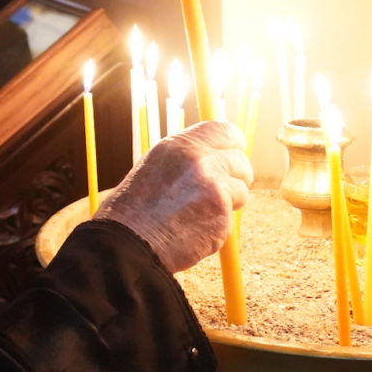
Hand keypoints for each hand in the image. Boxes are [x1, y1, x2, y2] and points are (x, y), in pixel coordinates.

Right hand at [95, 120, 252, 272]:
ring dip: (229, 203)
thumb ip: (187, 158)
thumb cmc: (134, 209)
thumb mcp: (157, 166)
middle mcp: (200, 160)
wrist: (129, 241)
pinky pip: (231, 218)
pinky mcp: (221, 215)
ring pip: (241, 191)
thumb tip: (214, 156)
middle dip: (237, 176)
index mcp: (180, 144)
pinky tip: (193, 230)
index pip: (224, 130)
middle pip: (240, 161)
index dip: (235, 143)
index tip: (236, 152)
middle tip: (224, 190)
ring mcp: (214, 187)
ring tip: (198, 214)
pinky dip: (217, 225)